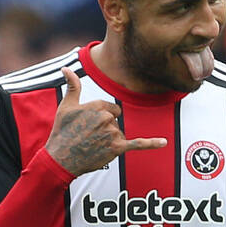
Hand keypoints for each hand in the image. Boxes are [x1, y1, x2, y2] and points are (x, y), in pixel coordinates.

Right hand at [45, 68, 166, 176]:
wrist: (61, 158)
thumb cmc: (62, 132)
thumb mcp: (66, 106)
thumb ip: (73, 86)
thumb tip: (65, 68)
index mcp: (97, 105)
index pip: (111, 109)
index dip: (101, 118)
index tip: (88, 126)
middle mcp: (107, 118)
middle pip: (115, 121)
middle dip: (105, 130)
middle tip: (88, 138)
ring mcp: (112, 133)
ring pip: (119, 134)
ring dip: (110, 141)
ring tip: (92, 146)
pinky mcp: (116, 148)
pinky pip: (138, 144)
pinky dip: (151, 143)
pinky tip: (164, 142)